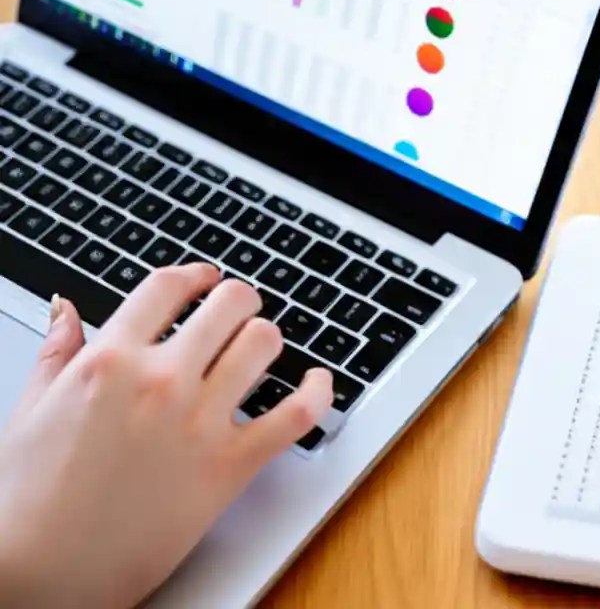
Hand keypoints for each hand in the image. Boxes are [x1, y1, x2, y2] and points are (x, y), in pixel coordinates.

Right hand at [0, 264, 332, 607]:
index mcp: (108, 361)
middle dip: (236, 303)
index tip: (206, 280)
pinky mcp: (231, 466)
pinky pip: (297, 414)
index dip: (195, 277)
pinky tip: (318, 382)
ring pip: (264, 343)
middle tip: (236, 313)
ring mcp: (199, 422)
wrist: (40, 573)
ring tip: (259, 348)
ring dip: (265, 339)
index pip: (168, 287)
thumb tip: (68, 308)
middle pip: (229, 305)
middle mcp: (160, 382)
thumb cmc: (28, 500)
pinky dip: (318, 392)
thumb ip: (60, 352)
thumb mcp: (31, 411)